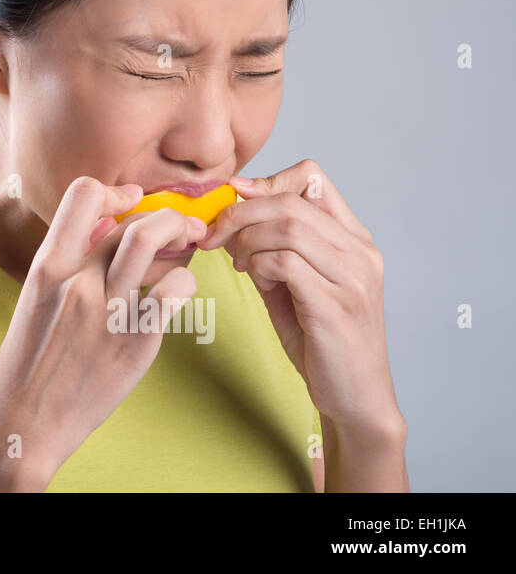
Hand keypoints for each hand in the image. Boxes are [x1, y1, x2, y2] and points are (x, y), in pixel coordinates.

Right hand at [0, 176, 206, 486]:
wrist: (24, 421)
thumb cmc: (28, 364)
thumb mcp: (36, 301)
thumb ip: (67, 268)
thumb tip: (103, 236)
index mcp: (47, 267)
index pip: (81, 196)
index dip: (113, 191)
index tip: (131, 201)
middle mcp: (76, 281)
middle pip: (130, 221)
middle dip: (166, 216)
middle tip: (183, 225)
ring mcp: (106, 309)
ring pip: (151, 241)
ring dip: (178, 232)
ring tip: (193, 241)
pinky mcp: (134, 341)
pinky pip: (173, 291)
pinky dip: (186, 282)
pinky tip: (183, 291)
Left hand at [198, 159, 402, 434]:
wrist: (354, 395)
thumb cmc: (320, 337)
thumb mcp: (294, 282)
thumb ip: (272, 247)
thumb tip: (232, 211)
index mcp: (354, 238)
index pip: (312, 178)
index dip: (266, 180)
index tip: (234, 199)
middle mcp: (361, 253)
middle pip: (290, 202)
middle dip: (239, 213)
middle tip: (213, 235)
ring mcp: (354, 278)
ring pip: (288, 228)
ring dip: (247, 241)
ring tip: (237, 263)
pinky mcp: (337, 306)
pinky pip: (287, 263)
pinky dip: (259, 265)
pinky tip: (254, 278)